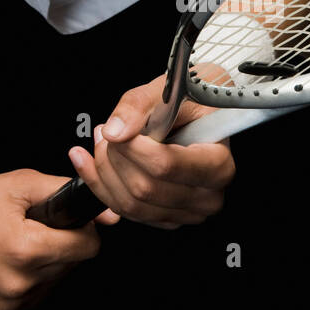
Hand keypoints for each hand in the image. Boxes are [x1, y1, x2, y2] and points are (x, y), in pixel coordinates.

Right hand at [0, 170, 118, 309]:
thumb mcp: (16, 184)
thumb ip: (62, 193)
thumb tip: (104, 211)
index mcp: (26, 249)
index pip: (88, 248)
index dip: (82, 231)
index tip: (68, 224)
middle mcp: (18, 283)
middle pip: (69, 266)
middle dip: (57, 246)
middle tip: (29, 229)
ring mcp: (8, 304)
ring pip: (51, 284)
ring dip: (41, 266)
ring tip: (11, 244)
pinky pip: (29, 299)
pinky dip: (23, 281)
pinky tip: (0, 262)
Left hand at [67, 73, 234, 228]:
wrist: (200, 114)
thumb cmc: (192, 100)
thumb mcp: (168, 89)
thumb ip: (139, 106)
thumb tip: (115, 132)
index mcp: (218, 164)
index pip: (165, 165)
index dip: (132, 148)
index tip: (113, 130)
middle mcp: (207, 196)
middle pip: (144, 188)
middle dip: (114, 158)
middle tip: (104, 131)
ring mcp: (187, 212)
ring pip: (131, 205)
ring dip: (105, 172)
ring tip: (101, 142)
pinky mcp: (166, 220)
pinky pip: (125, 212)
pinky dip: (102, 186)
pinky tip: (91, 163)